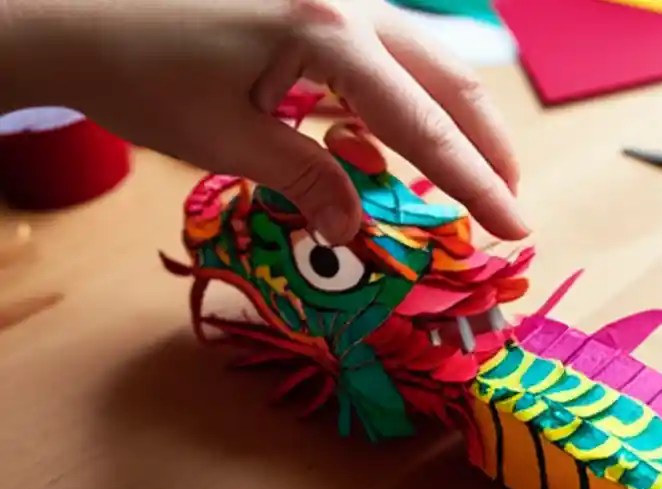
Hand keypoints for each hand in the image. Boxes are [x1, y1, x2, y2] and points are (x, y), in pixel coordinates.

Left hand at [0, 0, 526, 243]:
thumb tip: (358, 230)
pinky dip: (405, 108)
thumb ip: (310, 182)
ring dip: (453, 125)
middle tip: (512, 204)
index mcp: (330, 34)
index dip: (476, 184)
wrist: (80, 13)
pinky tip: (388, 150)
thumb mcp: (229, 142)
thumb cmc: (143, 72)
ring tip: (471, 181)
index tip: (517, 227)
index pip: (425, 125)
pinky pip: (388, 62)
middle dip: (487, 146)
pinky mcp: (320, 11)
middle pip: (450, 80)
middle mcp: (350, 6)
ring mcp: (339, 2)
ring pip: (427, 66)